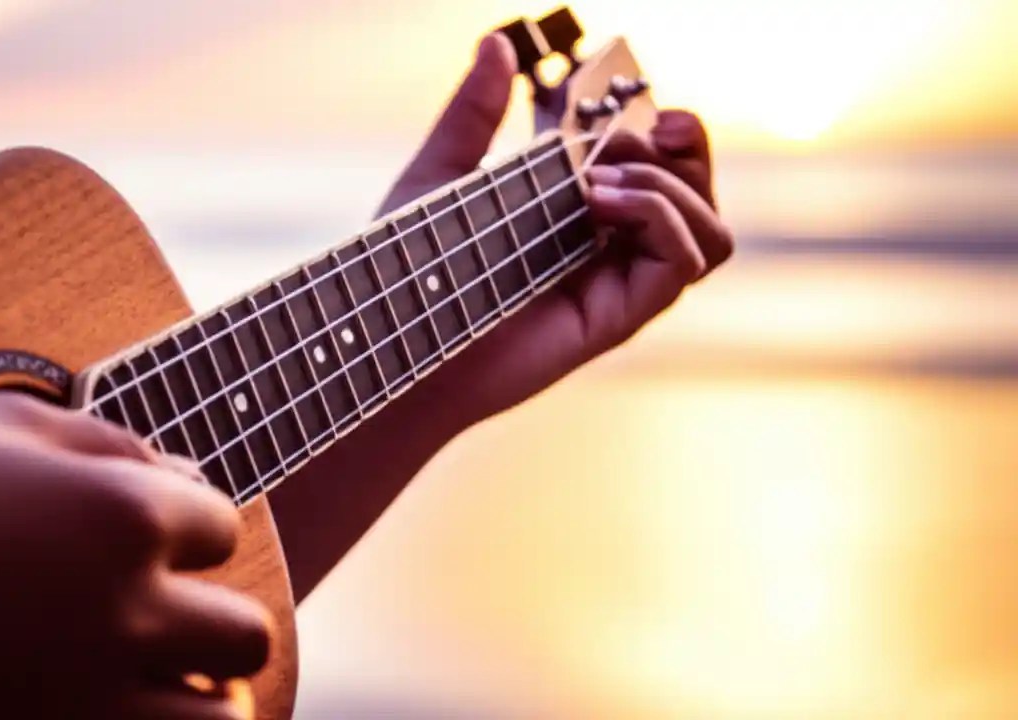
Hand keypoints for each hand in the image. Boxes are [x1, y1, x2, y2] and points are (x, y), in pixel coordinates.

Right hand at [0, 395, 268, 719]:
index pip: (219, 524)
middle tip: (147, 616)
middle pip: (241, 631)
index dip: (179, 526)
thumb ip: (93, 439)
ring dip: (198, 701)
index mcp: (118, 517)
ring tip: (148, 687)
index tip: (142, 535)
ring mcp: (92, 711)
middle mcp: (127, 619)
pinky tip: (110, 717)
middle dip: (204, 620)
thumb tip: (177, 464)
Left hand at [379, 34, 733, 422]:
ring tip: (602, 178)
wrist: (392, 341)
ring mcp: (616, 283)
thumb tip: (498, 42)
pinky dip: (663, 218)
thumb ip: (474, 111)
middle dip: (684, 144)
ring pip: (709, 227)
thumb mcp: (441, 172)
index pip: (657, 161)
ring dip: (673, 185)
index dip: (665, 124)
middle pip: (697, 190)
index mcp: (576, 210)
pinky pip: (684, 262)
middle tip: (639, 128)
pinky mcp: (616, 317)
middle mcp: (607, 246)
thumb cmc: (408, 272)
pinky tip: (602, 203)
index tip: (634, 92)